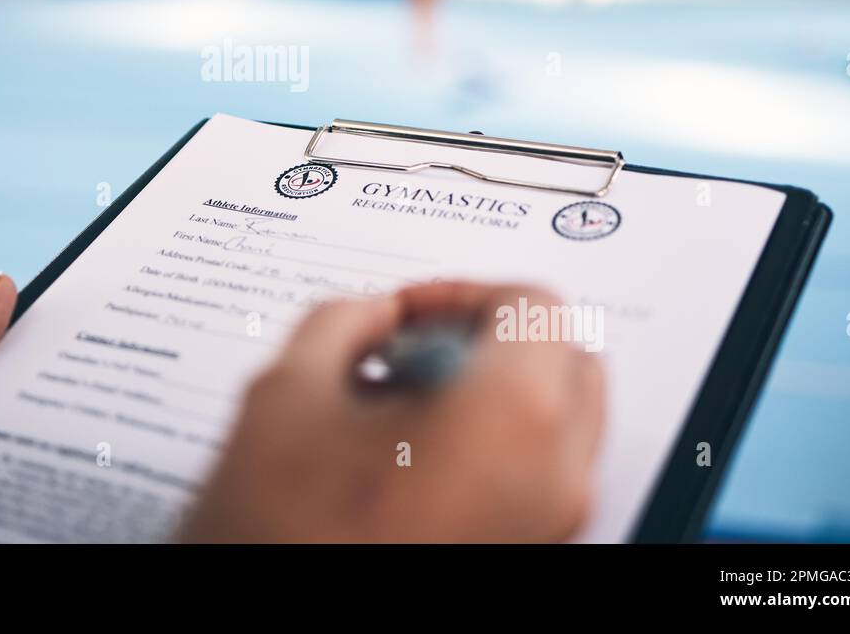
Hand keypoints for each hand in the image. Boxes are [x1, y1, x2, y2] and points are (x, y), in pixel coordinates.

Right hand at [178, 280, 604, 542]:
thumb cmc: (283, 539)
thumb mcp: (285, 394)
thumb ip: (340, 321)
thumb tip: (371, 315)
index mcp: (513, 420)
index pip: (535, 305)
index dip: (462, 290)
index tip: (406, 312)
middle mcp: (553, 480)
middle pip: (566, 362)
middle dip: (491, 339)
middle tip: (413, 347)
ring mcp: (548, 531)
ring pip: (557, 426)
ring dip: (492, 394)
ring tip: (397, 407)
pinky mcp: (526, 559)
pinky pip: (536, 479)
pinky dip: (490, 448)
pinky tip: (401, 459)